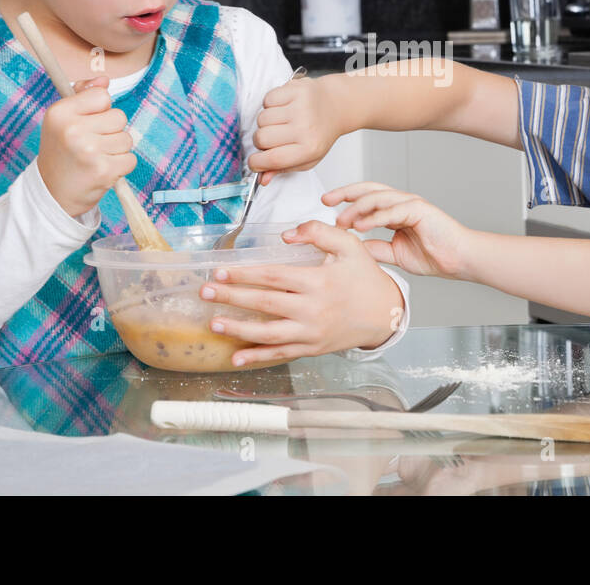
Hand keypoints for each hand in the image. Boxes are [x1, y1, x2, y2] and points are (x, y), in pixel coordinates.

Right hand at [35, 75, 135, 218]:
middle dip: (111, 130)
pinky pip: (130, 159)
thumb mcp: (62, 119)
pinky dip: (121, 166)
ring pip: (127, 138)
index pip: (102, 96)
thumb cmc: (61, 152)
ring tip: (96, 158)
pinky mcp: (104, 170)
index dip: (100, 110)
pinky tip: (102, 170)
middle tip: (91, 144)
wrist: (52, 193)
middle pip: (119, 116)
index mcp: (60, 112)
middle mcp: (73, 129)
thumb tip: (105, 79)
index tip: (87, 123)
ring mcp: (89, 151)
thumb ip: (83, 95)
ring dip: (117, 149)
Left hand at [200, 220, 404, 365]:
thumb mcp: (349, 245)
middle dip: (232, 298)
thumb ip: (319, 231)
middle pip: (265, 303)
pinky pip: (281, 354)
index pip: (274, 277)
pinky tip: (236, 357)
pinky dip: (258, 357)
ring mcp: (311, 332)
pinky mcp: (312, 348)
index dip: (245, 274)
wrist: (385, 314)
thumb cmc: (365, 277)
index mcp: (318, 281)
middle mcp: (312, 309)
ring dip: (239, 329)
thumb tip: (287, 233)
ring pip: (269, 333)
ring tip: (213, 323)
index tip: (221, 272)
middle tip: (205, 292)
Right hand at [250, 74, 343, 185]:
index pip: (273, 159)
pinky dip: (270, 104)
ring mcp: (301, 107)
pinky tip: (284, 106)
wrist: (336, 105)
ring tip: (281, 121)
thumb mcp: (308, 157)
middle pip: (262, 138)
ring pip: (261, 118)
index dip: (257, 163)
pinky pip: (267, 99)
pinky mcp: (296, 89)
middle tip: (274, 138)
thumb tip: (262, 178)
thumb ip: (283, 168)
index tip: (255, 161)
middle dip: (261, 141)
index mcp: (309, 148)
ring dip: (266, 122)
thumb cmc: (320, 132)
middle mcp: (305, 128)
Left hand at [328, 181, 472, 280]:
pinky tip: (360, 225)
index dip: (346, 200)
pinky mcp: (419, 209)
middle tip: (326, 200)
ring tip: (342, 220)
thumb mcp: (395, 254)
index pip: (366, 199)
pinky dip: (375, 217)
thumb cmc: (435, 256)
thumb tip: (353, 247)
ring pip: (377, 197)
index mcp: (395, 211)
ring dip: (357, 207)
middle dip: (345, 193)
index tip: (327, 207)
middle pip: (368, 190)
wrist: (460, 260)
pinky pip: (392, 211)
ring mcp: (410, 203)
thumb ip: (376, 248)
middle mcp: (401, 203)